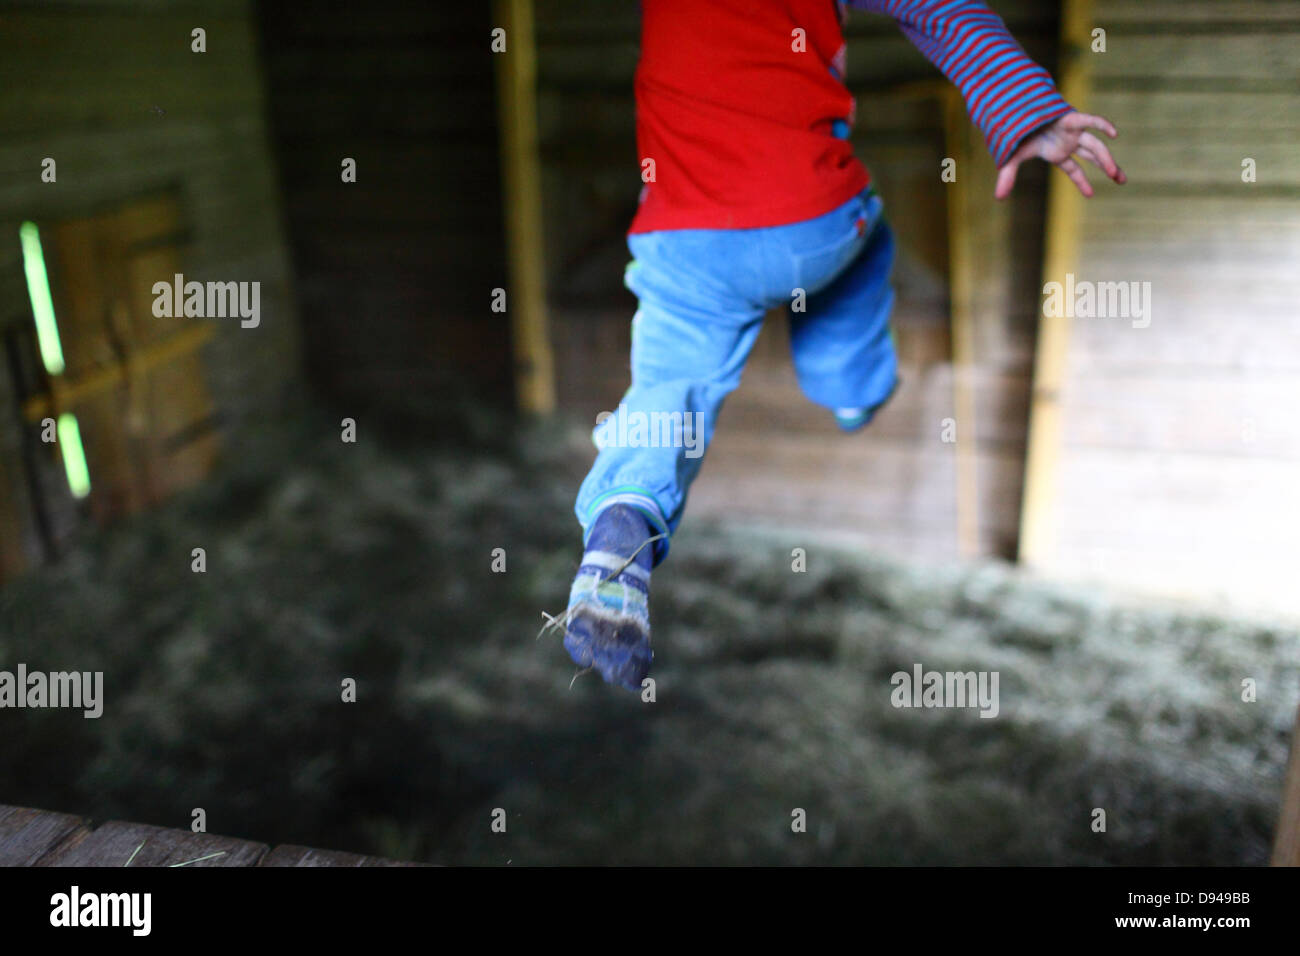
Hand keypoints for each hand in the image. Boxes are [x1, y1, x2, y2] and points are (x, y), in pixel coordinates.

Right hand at [994, 111, 1125, 199]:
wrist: (1014, 110)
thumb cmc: (1014, 131)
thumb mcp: (1012, 158)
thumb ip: (1007, 176)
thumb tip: (998, 198)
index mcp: (1057, 152)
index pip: (1074, 169)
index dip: (1082, 182)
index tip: (1090, 195)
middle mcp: (1069, 142)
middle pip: (1093, 155)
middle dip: (1108, 166)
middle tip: (1121, 180)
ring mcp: (1072, 131)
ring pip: (1095, 146)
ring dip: (1106, 159)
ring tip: (1117, 175)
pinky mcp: (1071, 118)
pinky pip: (1089, 121)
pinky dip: (1102, 125)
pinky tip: (1114, 134)